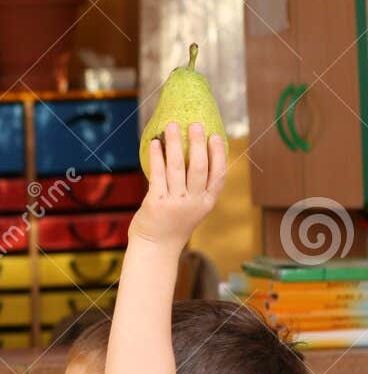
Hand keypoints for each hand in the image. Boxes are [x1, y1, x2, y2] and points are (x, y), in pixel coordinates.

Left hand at [134, 122, 227, 246]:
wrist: (155, 248)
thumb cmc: (173, 225)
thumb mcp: (192, 209)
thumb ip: (195, 190)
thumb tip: (192, 156)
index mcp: (207, 203)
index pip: (218, 175)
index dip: (218, 154)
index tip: (216, 136)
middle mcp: (193, 202)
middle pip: (199, 167)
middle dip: (198, 143)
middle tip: (195, 125)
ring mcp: (175, 203)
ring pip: (178, 167)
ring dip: (175, 144)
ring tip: (172, 126)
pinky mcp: (156, 203)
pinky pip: (158, 174)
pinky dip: (158, 157)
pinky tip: (156, 144)